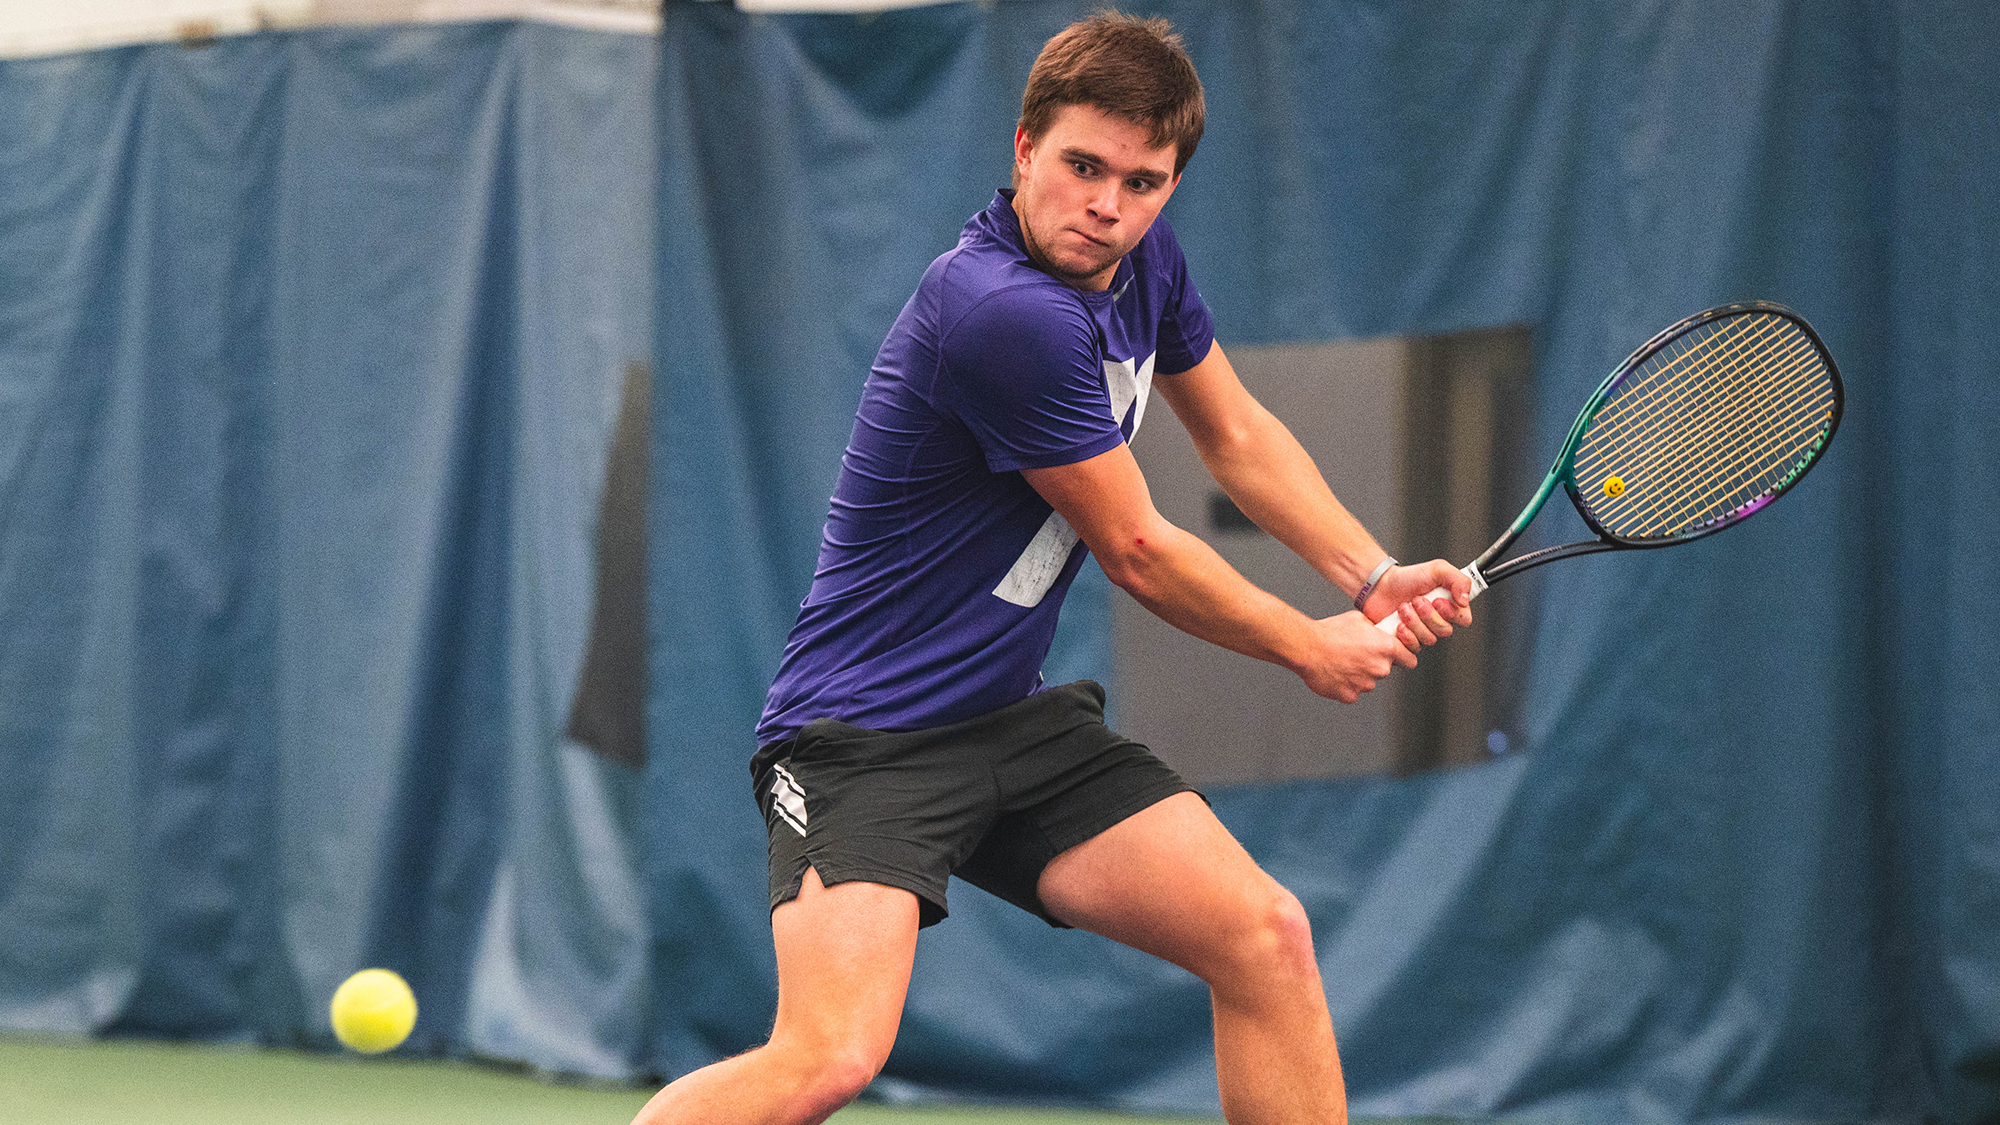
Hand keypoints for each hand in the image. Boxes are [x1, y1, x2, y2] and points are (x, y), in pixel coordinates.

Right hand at [1294, 611, 1419, 702]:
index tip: (1397, 658)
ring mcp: (1366, 685)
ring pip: (1368, 682)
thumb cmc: (1330, 631)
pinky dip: (1345, 685)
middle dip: (1374, 664)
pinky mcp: (1350, 696)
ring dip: (1358, 675)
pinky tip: (1334, 672)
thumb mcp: (1358, 619)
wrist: (1307, 648)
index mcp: (1386, 648)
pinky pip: (1352, 691)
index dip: (1403, 658)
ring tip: (1340, 662)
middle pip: (1385, 671)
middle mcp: (1380, 669)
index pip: (1410, 660)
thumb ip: (1375, 629)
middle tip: (1356, 655)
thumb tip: (1380, 631)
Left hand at [1360, 559, 1473, 648]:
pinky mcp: (1409, 641)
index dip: (1452, 613)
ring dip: (1414, 621)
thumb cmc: (1408, 578)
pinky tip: (1399, 623)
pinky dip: (1406, 634)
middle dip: (1428, 615)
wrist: (1380, 586)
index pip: (1464, 619)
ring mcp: (1424, 632)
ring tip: (1403, 607)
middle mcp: (1438, 620)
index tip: (1438, 600)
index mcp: (1449, 605)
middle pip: (1445, 630)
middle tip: (1416, 600)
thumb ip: (1458, 579)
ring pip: (1429, 639)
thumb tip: (1465, 600)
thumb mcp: (1437, 569)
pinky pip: (1414, 647)